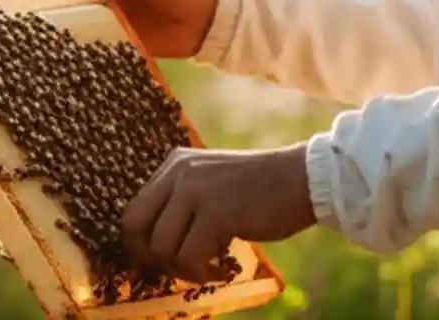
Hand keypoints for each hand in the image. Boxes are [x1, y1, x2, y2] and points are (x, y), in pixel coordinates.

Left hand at [121, 145, 315, 283]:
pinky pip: (189, 257)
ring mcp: (195, 190)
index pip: (134, 210)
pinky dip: (202, 273)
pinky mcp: (215, 211)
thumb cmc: (261, 193)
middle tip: (176, 270)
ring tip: (209, 268)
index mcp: (175, 164)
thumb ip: (183, 206)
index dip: (138, 244)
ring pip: (161, 248)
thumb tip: (153, 250)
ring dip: (183, 269)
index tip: (155, 264)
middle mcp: (179, 172)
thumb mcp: (212, 186)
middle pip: (133, 226)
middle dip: (148, 258)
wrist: (304, 179)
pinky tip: (222, 268)